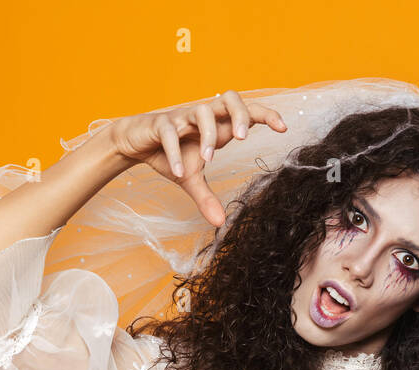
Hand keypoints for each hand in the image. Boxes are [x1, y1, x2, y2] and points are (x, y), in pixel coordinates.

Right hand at [107, 89, 287, 226]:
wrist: (135, 143)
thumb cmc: (170, 154)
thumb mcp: (191, 179)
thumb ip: (206, 197)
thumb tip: (219, 223)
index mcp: (216, 125)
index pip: (246, 110)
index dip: (265, 114)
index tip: (283, 128)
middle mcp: (202, 116)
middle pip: (229, 98)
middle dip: (240, 115)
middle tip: (242, 139)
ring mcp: (181, 117)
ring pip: (202, 110)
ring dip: (207, 135)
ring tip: (208, 159)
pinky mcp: (160, 124)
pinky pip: (170, 132)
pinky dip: (175, 152)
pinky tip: (180, 172)